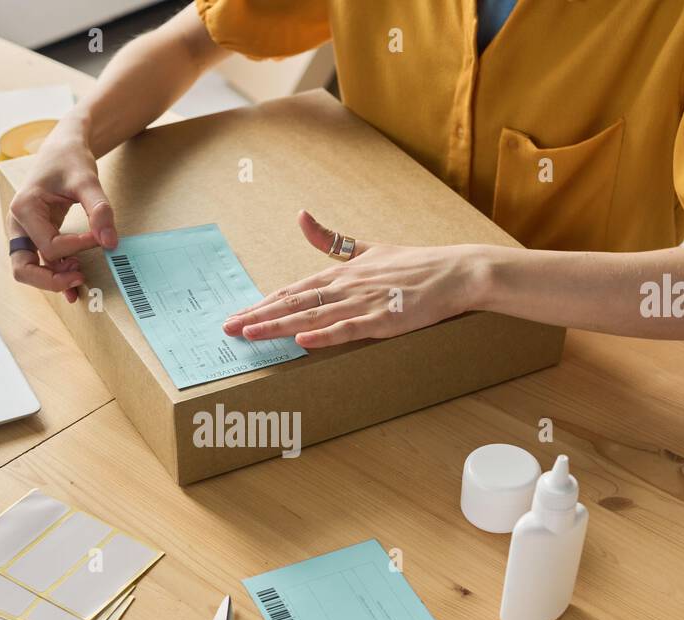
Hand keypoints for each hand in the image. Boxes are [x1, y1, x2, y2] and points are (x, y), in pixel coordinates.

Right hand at [7, 122, 117, 303]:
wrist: (63, 148)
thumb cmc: (71, 160)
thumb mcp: (88, 180)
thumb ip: (99, 210)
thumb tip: (110, 243)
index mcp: (24, 208)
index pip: (49, 245)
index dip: (78, 248)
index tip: (100, 237)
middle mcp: (17, 223)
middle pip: (24, 268)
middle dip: (51, 279)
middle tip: (81, 278)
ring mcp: (23, 232)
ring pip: (28, 271)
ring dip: (52, 280)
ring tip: (80, 277)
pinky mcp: (34, 236)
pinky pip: (40, 263)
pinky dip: (54, 274)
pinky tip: (74, 281)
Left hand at [222, 211, 478, 347]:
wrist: (456, 272)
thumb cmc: (414, 264)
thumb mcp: (368, 247)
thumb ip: (331, 239)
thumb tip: (300, 215)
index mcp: (341, 272)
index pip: (292, 290)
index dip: (263, 303)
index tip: (238, 315)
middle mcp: (346, 285)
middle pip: (293, 303)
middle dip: (258, 316)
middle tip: (228, 329)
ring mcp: (364, 302)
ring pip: (313, 316)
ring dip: (279, 326)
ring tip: (250, 335)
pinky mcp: (384, 318)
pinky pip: (349, 328)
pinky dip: (325, 334)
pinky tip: (302, 340)